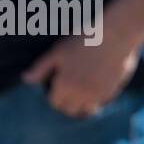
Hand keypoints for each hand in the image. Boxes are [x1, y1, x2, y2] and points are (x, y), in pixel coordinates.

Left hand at [21, 34, 139, 117]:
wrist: (117, 34)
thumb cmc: (84, 39)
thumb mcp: (58, 52)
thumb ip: (41, 68)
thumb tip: (25, 79)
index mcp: (65, 86)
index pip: (56, 103)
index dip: (55, 95)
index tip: (59, 85)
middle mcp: (81, 95)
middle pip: (71, 110)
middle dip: (68, 103)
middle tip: (70, 89)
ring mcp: (99, 94)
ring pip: (88, 110)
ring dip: (84, 104)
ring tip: (84, 92)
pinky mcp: (114, 90)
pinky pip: (103, 102)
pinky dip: (99, 98)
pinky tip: (99, 85)